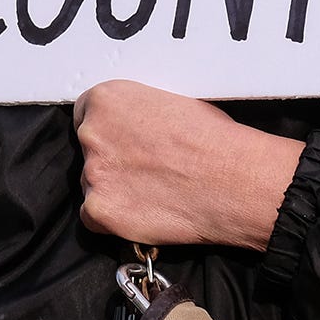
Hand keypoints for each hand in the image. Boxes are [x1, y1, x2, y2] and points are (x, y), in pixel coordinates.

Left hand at [72, 80, 303, 250]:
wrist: (234, 181)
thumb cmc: (214, 140)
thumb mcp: (172, 104)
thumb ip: (138, 115)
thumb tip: (134, 129)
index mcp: (107, 99)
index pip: (86, 114)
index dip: (107, 131)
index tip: (122, 143)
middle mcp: (92, 134)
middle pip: (88, 151)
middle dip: (111, 161)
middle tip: (144, 171)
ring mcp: (93, 174)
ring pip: (92, 185)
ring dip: (113, 191)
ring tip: (153, 193)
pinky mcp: (100, 211)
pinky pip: (94, 218)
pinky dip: (114, 220)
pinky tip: (144, 213)